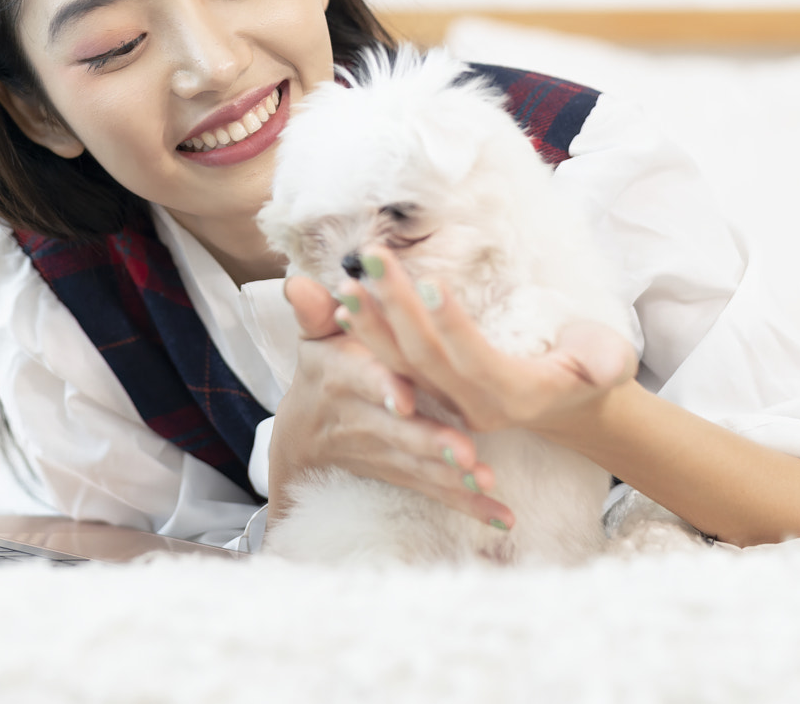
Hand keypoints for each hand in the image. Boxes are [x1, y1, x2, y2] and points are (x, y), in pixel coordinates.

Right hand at [267, 275, 515, 529]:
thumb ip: (314, 311)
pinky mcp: (402, 475)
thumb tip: (296, 283)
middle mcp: (362, 420)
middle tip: (464, 450)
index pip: (361, 380)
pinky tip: (503, 515)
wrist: (305, 438)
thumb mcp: (313, 338)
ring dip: (452, 478)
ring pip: (417, 468)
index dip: (380, 388)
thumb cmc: (322, 370)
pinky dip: (469, 505)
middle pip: (396, 433)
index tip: (402, 397)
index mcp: (342, 378)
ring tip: (487, 480)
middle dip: (429, 443)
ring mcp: (383, 454)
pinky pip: (435, 493)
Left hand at [331, 244, 638, 440]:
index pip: (474, 359)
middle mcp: (474, 406)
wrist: (575, 405)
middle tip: (372, 258)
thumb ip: (602, 359)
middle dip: (396, 308)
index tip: (428, 283)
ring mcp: (450, 403)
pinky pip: (396, 364)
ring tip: (346, 281)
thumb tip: (601, 363)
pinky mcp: (436, 391)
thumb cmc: (594, 370)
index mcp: (515, 395)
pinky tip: (341, 308)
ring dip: (371, 322)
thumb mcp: (610, 361)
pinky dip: (369, 336)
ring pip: (402, 364)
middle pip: (426, 358)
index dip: (451, 325)